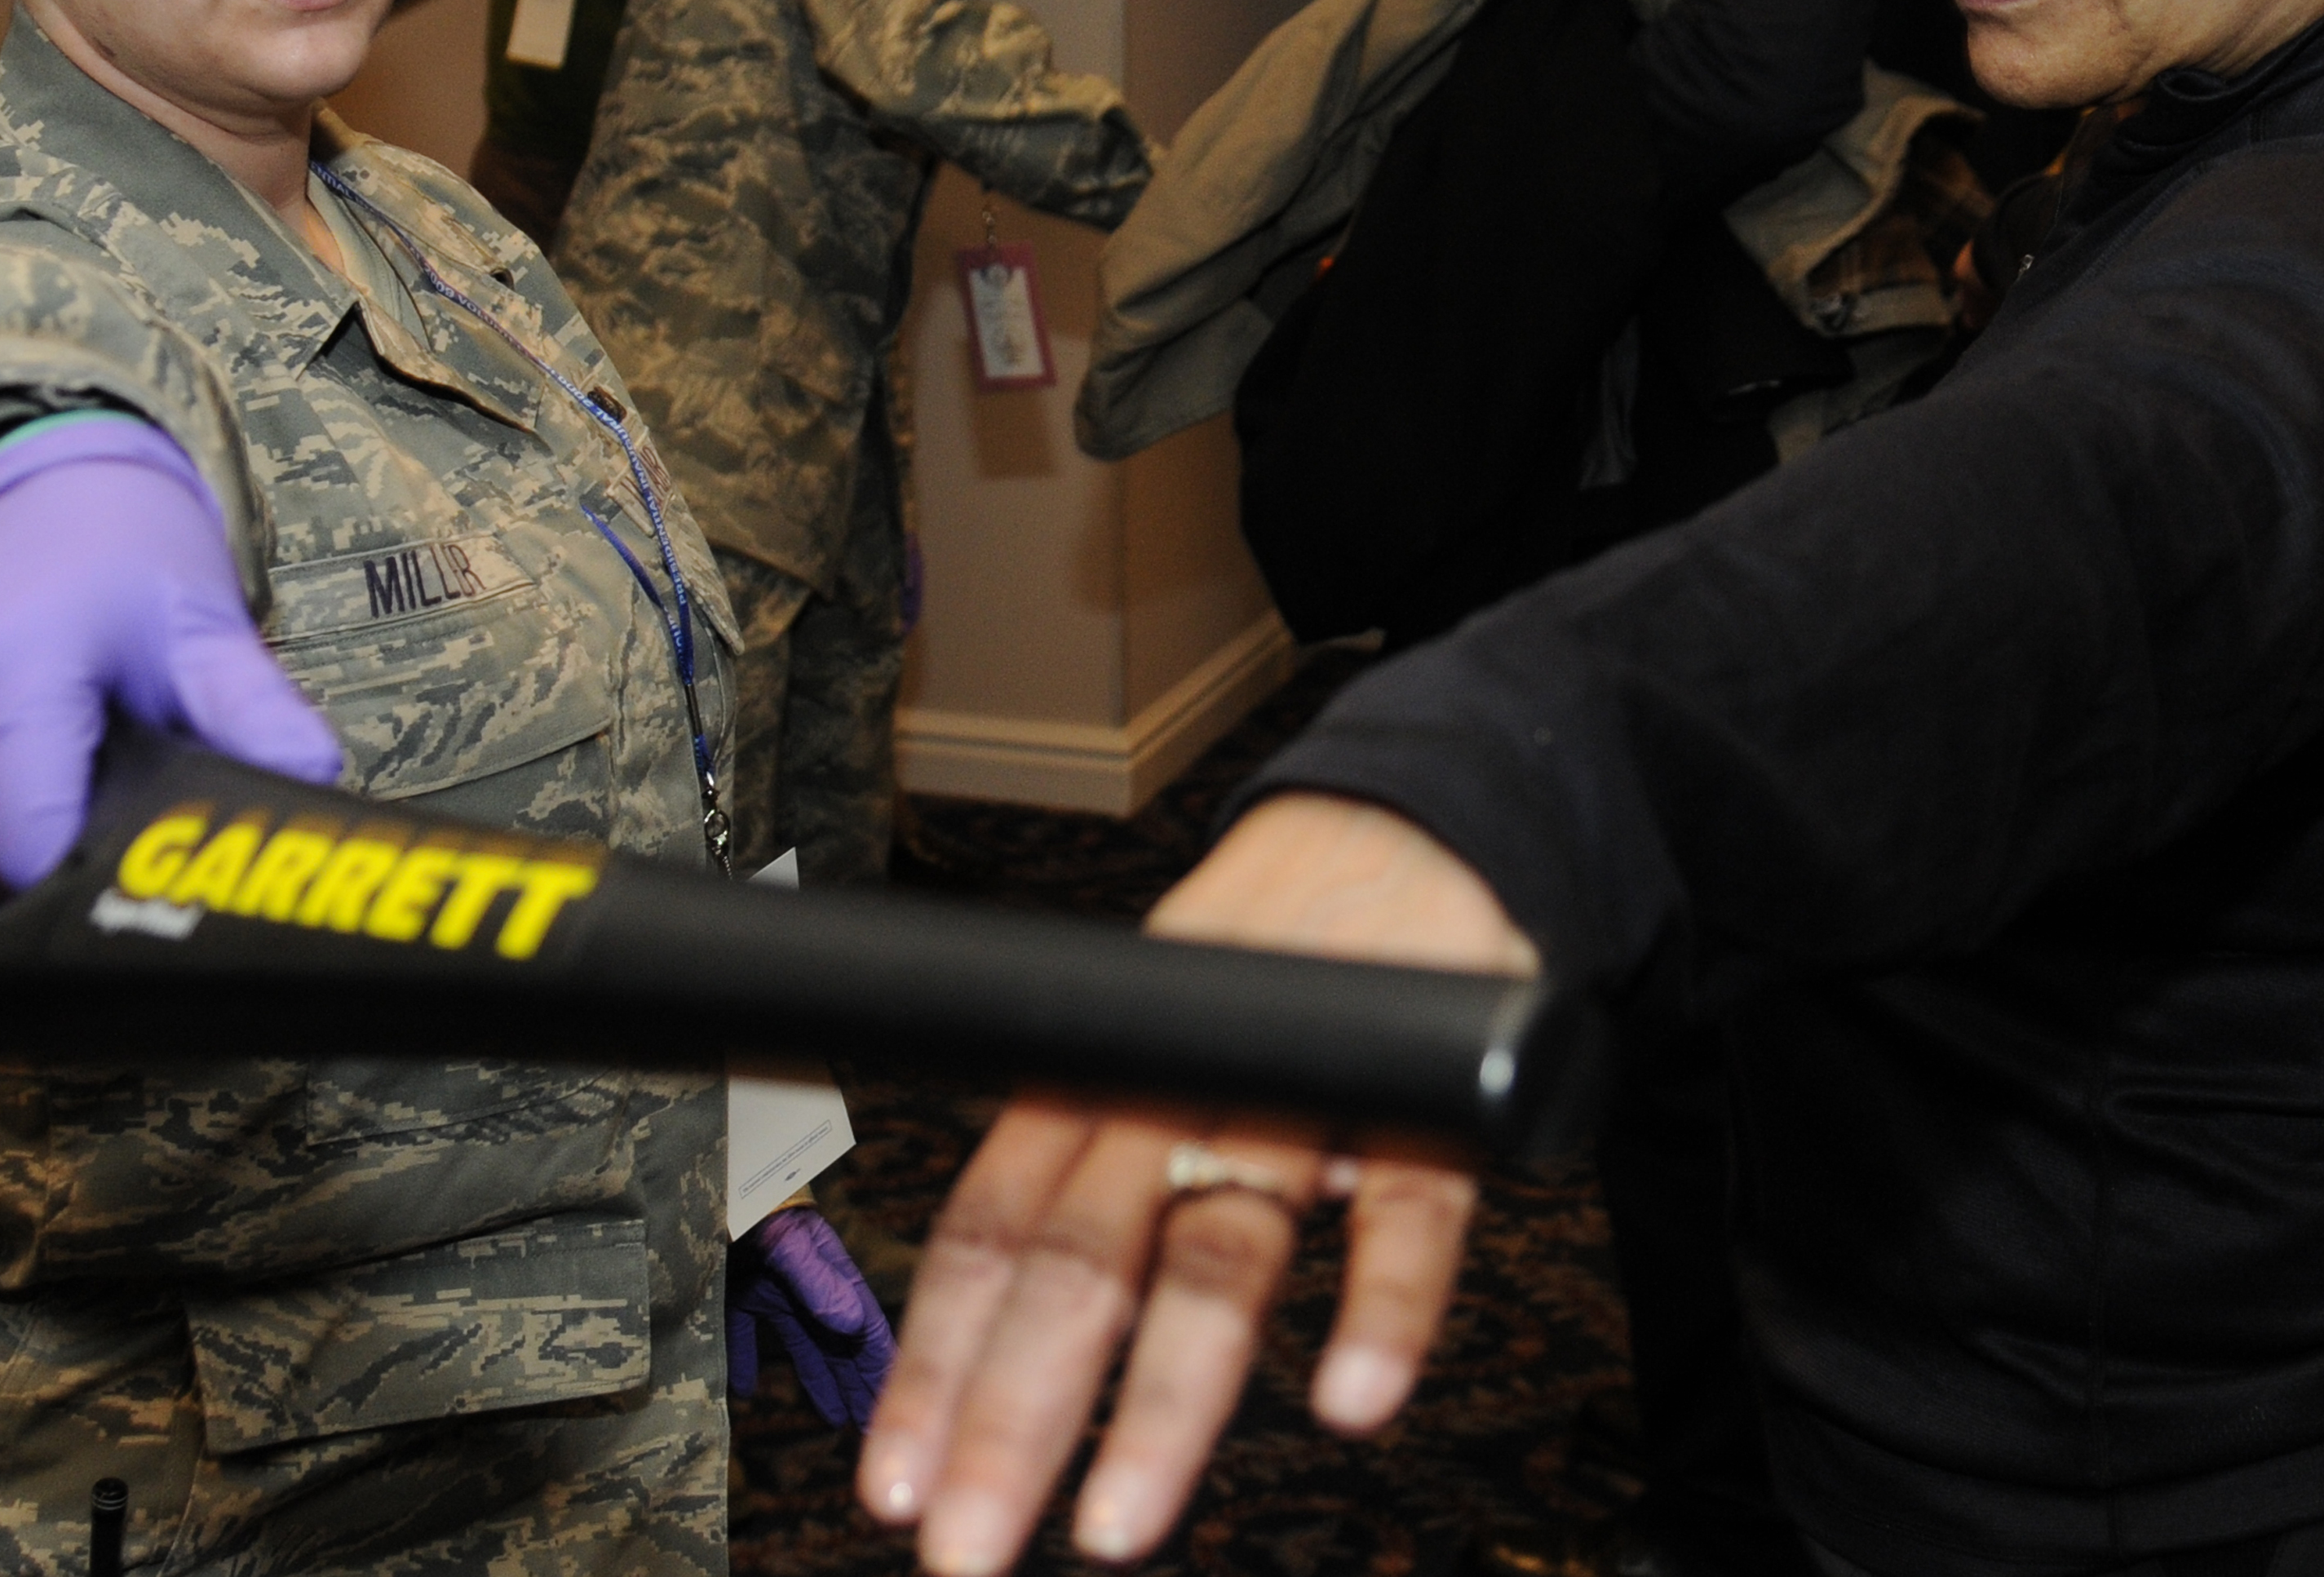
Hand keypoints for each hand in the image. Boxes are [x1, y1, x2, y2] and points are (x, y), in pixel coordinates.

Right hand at [0, 416, 341, 892]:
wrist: (49, 487)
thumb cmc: (135, 565)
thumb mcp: (206, 635)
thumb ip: (255, 717)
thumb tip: (311, 783)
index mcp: (16, 658)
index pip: (22, 840)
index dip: (72, 871)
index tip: (113, 852)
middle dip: (28, 864)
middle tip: (86, 811)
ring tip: (36, 788)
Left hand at [730, 1205, 899, 1428]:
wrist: (706, 1173)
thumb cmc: (749, 1199)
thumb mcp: (782, 1237)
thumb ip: (813, 1276)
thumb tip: (850, 1323)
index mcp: (826, 1270)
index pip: (863, 1325)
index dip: (879, 1365)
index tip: (895, 1406)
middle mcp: (805, 1282)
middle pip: (838, 1341)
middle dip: (858, 1382)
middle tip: (875, 1429)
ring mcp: (771, 1284)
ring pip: (802, 1341)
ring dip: (818, 1378)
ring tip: (835, 1418)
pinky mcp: (736, 1286)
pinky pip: (745, 1332)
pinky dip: (745, 1360)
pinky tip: (744, 1391)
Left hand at [859, 796, 1536, 1572]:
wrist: (1419, 820)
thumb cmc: (1271, 964)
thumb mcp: (1158, 1046)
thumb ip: (1101, 1176)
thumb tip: (1013, 1346)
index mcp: (1101, 1077)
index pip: (994, 1227)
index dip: (939, 1358)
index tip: (894, 1484)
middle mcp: (1180, 1087)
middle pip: (1081, 1259)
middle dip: (1016, 1413)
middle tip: (966, 1552)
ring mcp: (1305, 1093)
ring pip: (1222, 1248)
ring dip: (1168, 1397)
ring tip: (1121, 1522)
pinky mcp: (1428, 1098)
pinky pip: (1408, 1211)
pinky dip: (1383, 1307)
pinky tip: (1354, 1400)